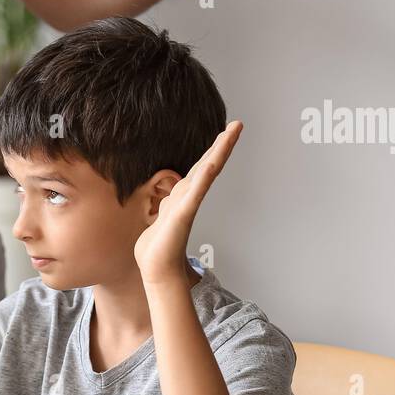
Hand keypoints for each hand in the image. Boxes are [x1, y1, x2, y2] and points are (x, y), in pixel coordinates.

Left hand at [134, 120, 241, 285]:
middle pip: (208, 165)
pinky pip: (195, 194)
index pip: (201, 167)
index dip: (213, 149)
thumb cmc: (158, 247)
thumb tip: (168, 200)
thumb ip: (168, 206)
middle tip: (237, 124)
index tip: (226, 130)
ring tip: (230, 134)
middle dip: (223, 144)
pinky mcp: (182, 216)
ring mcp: (187, 205)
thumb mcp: (161, 217)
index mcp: (184, 196)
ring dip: (218, 153)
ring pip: (205, 173)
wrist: (156, 270)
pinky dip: (203, 178)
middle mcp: (189, 197)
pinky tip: (211, 165)